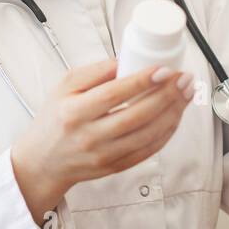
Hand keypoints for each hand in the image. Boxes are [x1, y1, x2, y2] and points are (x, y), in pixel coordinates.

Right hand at [11, 59, 193, 220]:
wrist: (43, 161)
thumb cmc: (54, 119)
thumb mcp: (64, 86)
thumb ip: (94, 71)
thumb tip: (126, 60)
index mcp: (75, 111)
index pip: (114, 94)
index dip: (143, 81)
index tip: (164, 69)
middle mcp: (90, 136)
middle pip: (137, 115)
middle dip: (167, 95)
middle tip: (183, 79)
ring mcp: (104, 155)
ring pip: (148, 134)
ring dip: (172, 113)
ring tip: (185, 94)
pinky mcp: (115, 168)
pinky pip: (148, 151)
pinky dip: (166, 133)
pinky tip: (175, 116)